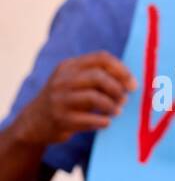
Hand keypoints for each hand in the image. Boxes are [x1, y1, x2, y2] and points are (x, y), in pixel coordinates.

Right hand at [12, 51, 135, 146]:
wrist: (35, 121)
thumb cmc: (66, 100)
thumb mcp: (75, 81)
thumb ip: (98, 77)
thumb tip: (132, 82)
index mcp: (69, 66)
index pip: (101, 58)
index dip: (122, 70)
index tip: (132, 84)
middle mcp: (62, 80)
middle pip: (98, 76)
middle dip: (117, 89)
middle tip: (124, 100)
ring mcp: (60, 99)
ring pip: (94, 97)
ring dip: (112, 105)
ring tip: (117, 111)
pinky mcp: (61, 119)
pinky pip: (88, 119)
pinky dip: (102, 121)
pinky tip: (106, 122)